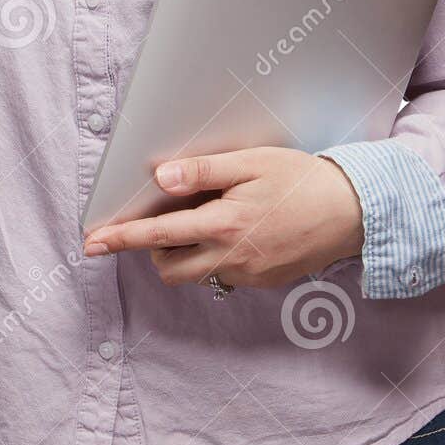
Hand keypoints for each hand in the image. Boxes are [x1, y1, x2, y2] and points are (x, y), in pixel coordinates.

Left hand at [81, 146, 363, 290]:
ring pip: (196, 273)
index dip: (120, 239)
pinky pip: (225, 274)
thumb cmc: (301, 179)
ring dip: (185, 254)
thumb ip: (203, 171)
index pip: (157, 236)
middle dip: (154, 250)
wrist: (353, 211)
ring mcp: (248, 274)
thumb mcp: (251, 163)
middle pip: (170, 266)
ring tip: (204, 221)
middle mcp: (231, 256)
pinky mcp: (264, 281)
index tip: (91, 243)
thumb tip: (160, 180)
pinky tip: (238, 229)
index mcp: (223, 224)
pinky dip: (217, 255)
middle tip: (162, 222)